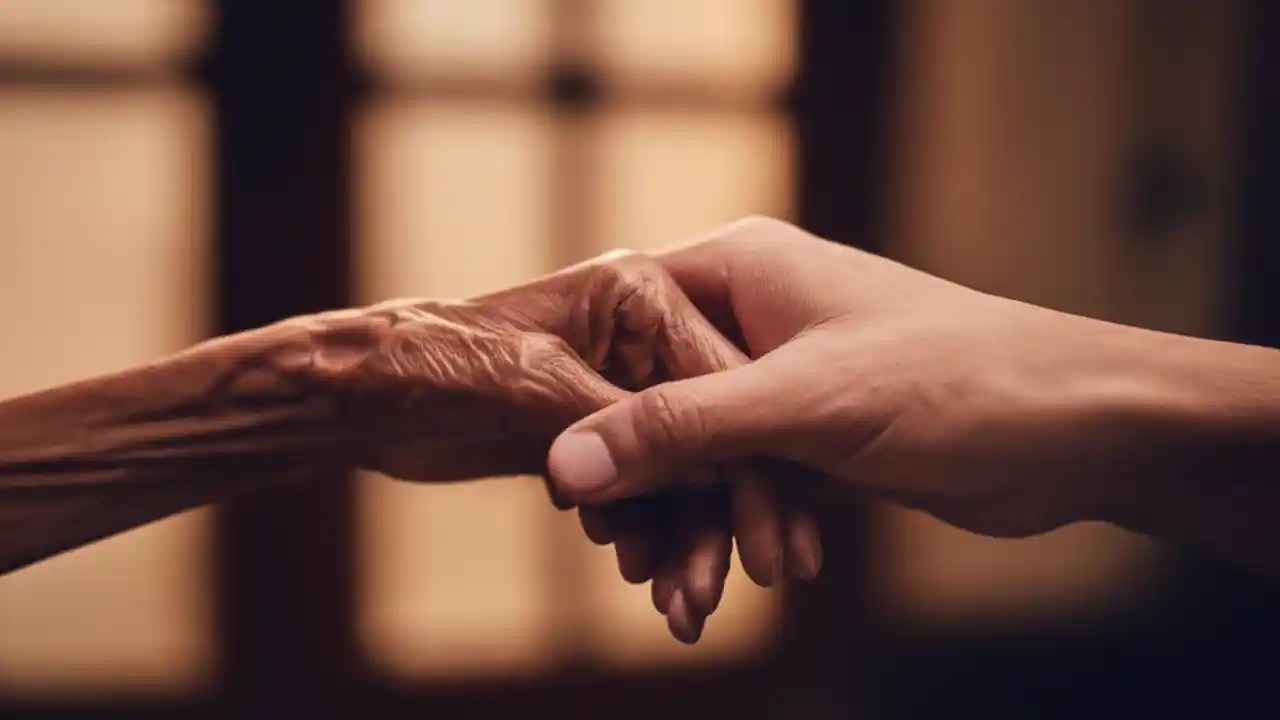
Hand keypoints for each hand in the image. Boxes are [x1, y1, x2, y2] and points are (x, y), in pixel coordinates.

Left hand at [295, 251, 813, 638]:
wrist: (360, 398)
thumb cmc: (428, 363)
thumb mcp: (526, 383)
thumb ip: (614, 419)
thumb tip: (705, 465)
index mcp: (637, 296)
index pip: (718, 381)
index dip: (744, 464)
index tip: (768, 539)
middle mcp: (638, 338)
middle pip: (705, 433)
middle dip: (711, 518)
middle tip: (706, 592)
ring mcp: (615, 387)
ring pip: (675, 470)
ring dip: (677, 537)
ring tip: (678, 603)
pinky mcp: (591, 432)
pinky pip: (638, 487)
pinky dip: (640, 531)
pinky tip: (638, 571)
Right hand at [548, 217, 1279, 553]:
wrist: (1074, 429)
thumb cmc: (949, 382)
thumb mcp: (799, 404)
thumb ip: (678, 427)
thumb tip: (564, 461)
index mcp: (743, 268)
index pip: (627, 317)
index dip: (584, 393)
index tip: (551, 470)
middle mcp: (759, 311)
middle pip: (660, 394)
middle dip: (645, 483)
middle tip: (615, 553)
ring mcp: (790, 373)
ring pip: (705, 448)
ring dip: (693, 519)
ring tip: (675, 595)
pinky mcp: (820, 429)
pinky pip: (750, 478)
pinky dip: (738, 527)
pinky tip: (727, 581)